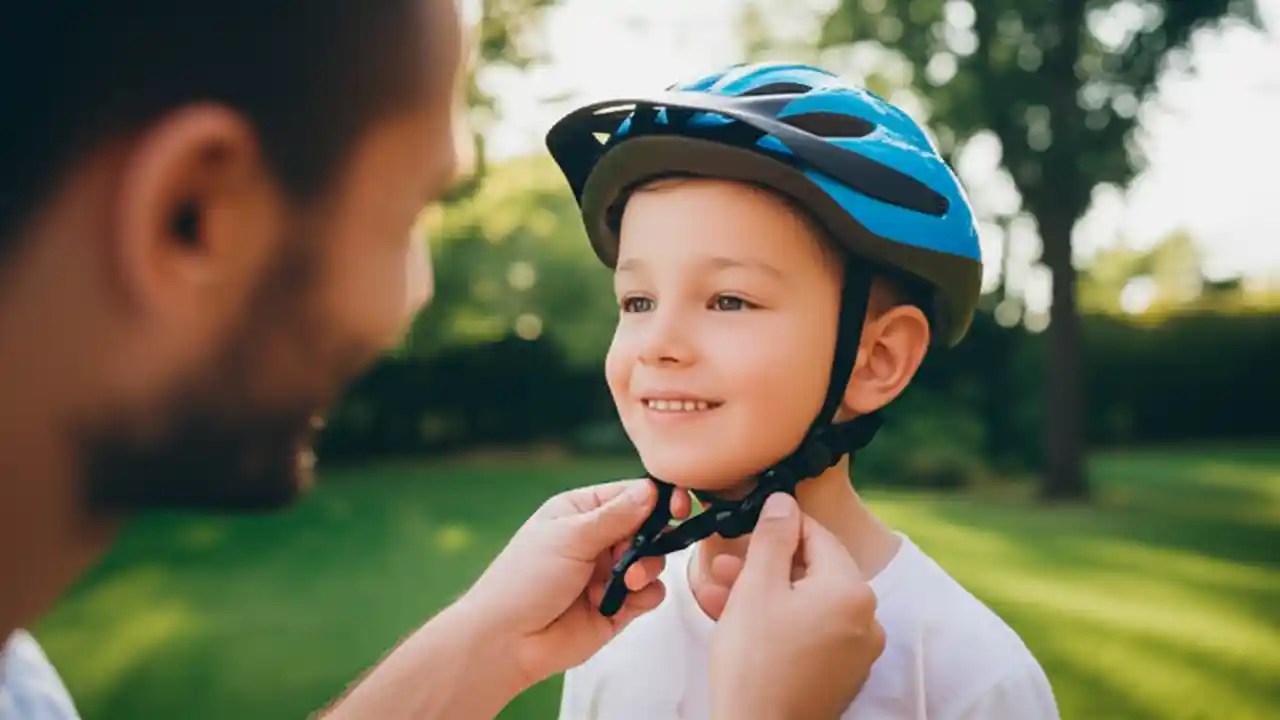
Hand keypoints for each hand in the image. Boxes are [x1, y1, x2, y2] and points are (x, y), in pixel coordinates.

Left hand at [460, 478, 690, 689]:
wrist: (508, 641)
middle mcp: (597, 539)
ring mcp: (609, 573)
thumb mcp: (570, 536)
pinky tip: (621, 601)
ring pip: (653, 560)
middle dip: (650, 539)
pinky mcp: (618, 606)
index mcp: (580, 511)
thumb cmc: (525, 579)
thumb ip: (617, 515)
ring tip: (624, 581)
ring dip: (646, 568)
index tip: (679, 505)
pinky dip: (644, 595)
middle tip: (640, 550)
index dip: (657, 499)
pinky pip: (651, 593)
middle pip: (648, 527)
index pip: (630, 495)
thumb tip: (652, 490)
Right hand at [710, 492, 884, 719]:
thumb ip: (772, 538)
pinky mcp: (842, 674)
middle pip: (813, 572)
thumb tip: (783, 501)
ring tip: (720, 596)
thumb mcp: (756, 587)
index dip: (779, 527)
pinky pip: (812, 632)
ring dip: (766, 594)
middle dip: (765, 565)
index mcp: (852, 591)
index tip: (747, 527)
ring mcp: (857, 651)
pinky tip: (740, 623)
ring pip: (808, 603)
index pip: (818, 536)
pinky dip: (781, 622)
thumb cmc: (755, 663)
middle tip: (722, 566)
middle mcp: (867, 619)